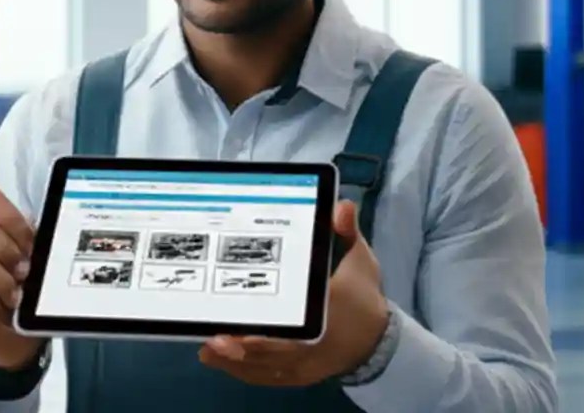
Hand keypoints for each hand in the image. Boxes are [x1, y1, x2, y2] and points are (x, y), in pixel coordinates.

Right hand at [0, 181, 45, 369]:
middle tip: (25, 270)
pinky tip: (3, 307)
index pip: (3, 216)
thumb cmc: (37, 302)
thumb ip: (42, 255)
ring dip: (3, 279)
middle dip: (6, 248)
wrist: (23, 342)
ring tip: (18, 296)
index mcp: (16, 244)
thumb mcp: (46, 276)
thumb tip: (35, 247)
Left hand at [198, 200, 389, 386]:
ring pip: (265, 368)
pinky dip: (242, 370)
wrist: (376, 337)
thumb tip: (340, 206)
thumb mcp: (359, 261)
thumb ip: (346, 232)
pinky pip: (265, 377)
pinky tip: (217, 357)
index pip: (299, 330)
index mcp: (329, 318)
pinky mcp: (296, 376)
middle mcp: (316, 348)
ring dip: (235, 361)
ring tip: (207, 347)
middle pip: (273, 354)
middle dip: (241, 349)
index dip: (267, 338)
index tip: (237, 331)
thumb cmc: (361, 295)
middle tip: (212, 337)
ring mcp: (305, 366)